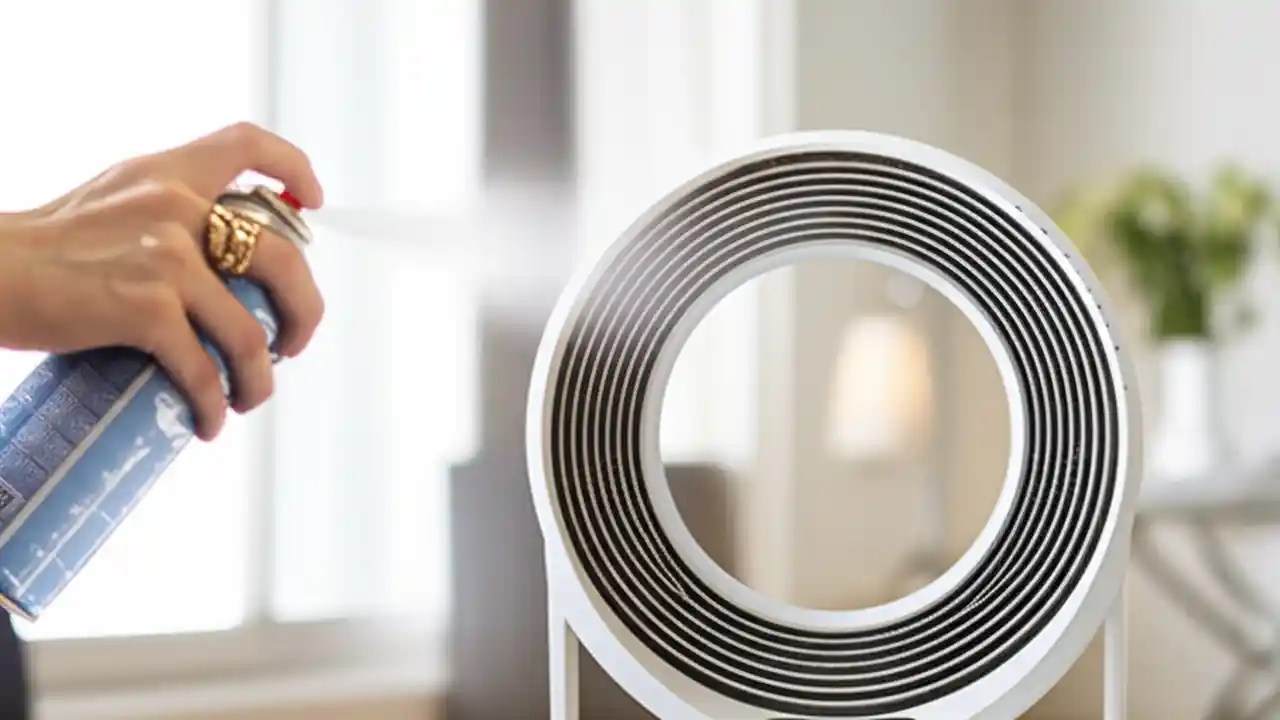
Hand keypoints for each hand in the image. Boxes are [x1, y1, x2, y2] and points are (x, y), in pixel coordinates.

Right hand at [0, 122, 324, 439]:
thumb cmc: (45, 248)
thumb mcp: (114, 202)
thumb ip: (168, 208)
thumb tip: (226, 250)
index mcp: (169, 174)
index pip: (247, 144)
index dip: (295, 167)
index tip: (313, 202)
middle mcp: (176, 208)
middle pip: (284, 260)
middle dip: (305, 312)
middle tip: (293, 344)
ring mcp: (166, 260)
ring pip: (251, 335)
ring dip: (261, 379)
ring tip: (249, 397)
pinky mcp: (146, 310)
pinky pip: (204, 371)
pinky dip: (213, 406)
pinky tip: (208, 421)